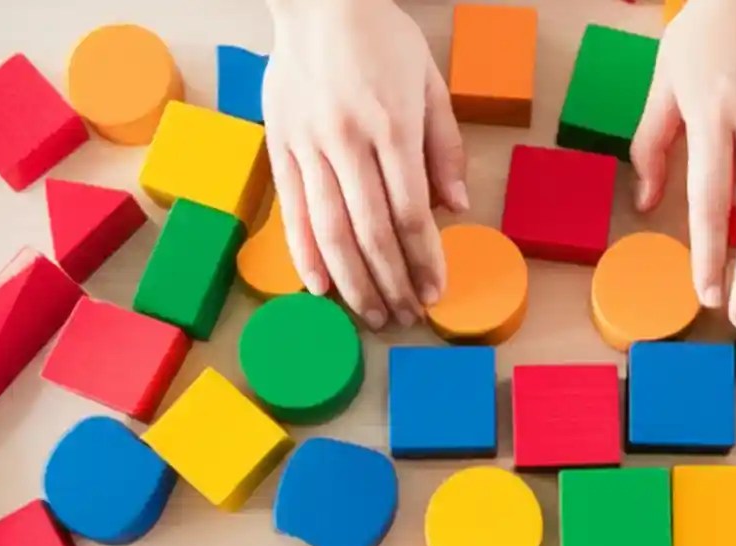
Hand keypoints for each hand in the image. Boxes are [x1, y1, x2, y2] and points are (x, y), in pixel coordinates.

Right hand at [263, 0, 468, 329]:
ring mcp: (308, 144)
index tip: (435, 291)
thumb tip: (456, 207)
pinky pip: (292, 209)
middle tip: (406, 316)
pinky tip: (319, 286)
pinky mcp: (279, 144)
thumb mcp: (430, 82)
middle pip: (370, 231)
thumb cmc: (381, 38)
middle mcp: (347, 139)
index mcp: (391, 125)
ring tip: (371, 314)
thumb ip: (444, 147)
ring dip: (352, 281)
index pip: (410, 212)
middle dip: (391, 282)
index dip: (424, 259)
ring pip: (329, 229)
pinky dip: (304, 253)